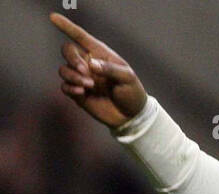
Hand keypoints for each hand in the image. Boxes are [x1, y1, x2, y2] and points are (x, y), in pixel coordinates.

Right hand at [50, 12, 146, 127]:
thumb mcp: (127, 78)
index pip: (80, 36)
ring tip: (89, 86)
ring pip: (64, 70)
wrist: (131, 116)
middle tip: (85, 71)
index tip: (53, 17)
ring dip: (73, 76)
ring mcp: (82, 78)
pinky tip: (81, 92)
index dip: (66, 26)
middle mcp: (87, 63)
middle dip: (72, 59)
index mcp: (99, 53)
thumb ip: (110, 69)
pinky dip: (70, 88)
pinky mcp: (78, 94)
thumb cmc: (132, 92)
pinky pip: (65, 86)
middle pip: (67, 51)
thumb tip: (91, 63)